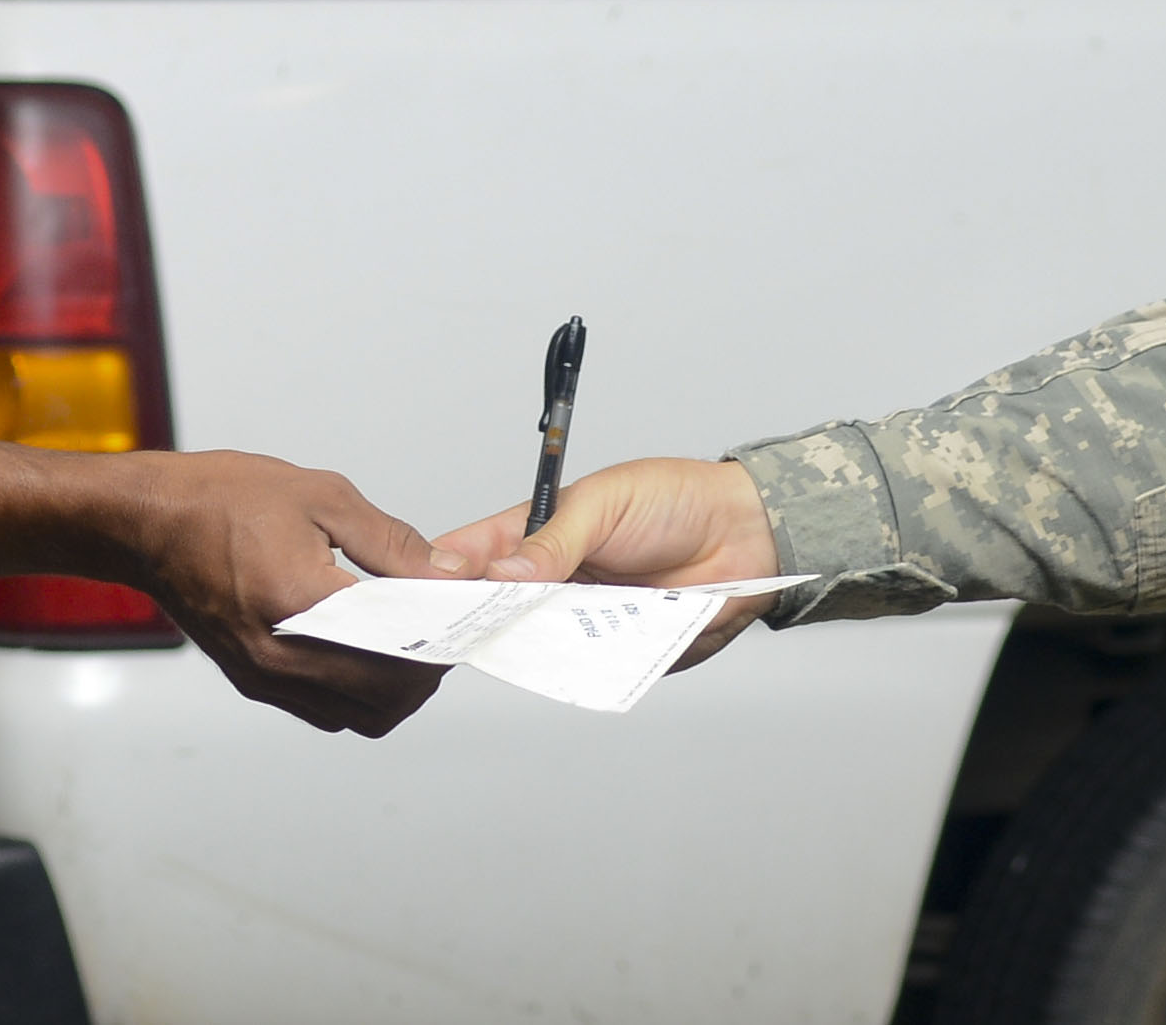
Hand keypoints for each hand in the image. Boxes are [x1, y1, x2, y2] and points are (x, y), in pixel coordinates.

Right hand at [100, 451, 456, 736]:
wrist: (148, 524)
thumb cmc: (221, 500)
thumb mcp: (322, 497)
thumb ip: (392, 543)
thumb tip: (446, 574)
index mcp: (300, 602)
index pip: (400, 647)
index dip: (444, 635)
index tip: (465, 612)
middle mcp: (281, 655)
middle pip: (389, 696)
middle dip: (429, 666)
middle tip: (441, 625)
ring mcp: (266, 677)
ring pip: (362, 716)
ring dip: (397, 688)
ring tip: (407, 638)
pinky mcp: (256, 683)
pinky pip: (327, 711)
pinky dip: (361, 692)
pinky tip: (367, 647)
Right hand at [434, 457, 780, 673]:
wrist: (748, 534)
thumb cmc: (676, 500)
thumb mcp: (606, 503)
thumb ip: (554, 539)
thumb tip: (503, 572)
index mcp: (537, 533)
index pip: (473, 555)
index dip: (441, 574)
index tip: (417, 592)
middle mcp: (553, 580)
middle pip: (494, 610)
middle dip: (473, 621)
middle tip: (455, 630)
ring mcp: (583, 617)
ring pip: (533, 643)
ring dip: (522, 646)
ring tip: (505, 645)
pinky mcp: (617, 647)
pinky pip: (586, 665)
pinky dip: (574, 665)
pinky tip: (563, 662)